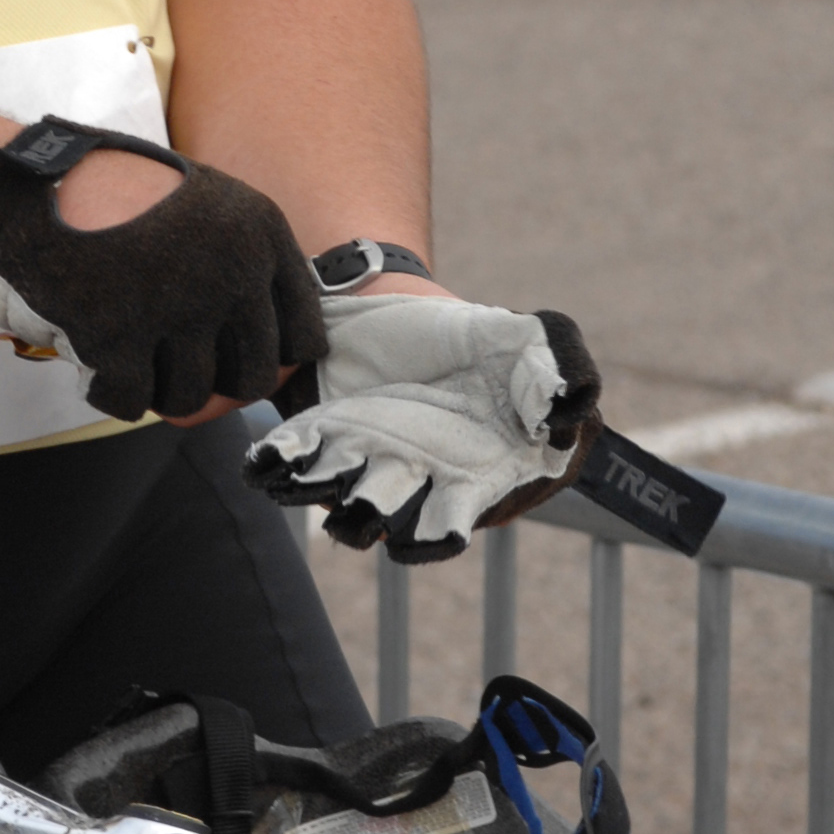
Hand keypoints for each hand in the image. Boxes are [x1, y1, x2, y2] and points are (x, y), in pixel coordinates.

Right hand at [0, 120, 326, 425]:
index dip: (270, 357)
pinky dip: (112, 391)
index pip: (302, 339)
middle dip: (216, 381)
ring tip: (135, 356)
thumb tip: (277, 359)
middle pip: (250, 379)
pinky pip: (132, 402)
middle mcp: (227, 275)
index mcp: (260, 237)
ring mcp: (173, 309)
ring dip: (161, 387)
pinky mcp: (115, 338)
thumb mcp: (210, 205)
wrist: (33, 181)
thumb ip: (249, 269)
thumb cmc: (121, 195)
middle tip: (178, 363)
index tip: (237, 354)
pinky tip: (98, 362)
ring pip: (193, 398)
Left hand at [245, 281, 600, 561]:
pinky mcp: (319, 441)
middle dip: (379, 524)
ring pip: (343, 506)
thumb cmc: (473, 337)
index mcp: (477, 473)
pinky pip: (293, 469)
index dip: (449, 528)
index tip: (447, 509)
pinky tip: (267, 461)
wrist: (398, 304)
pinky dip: (276, 469)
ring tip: (313, 477)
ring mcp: (367, 464)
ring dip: (324, 498)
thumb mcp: (534, 339)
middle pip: (398, 526)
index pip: (469, 519)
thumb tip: (567, 416)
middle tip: (367, 514)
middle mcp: (420, 482)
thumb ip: (561, 372)